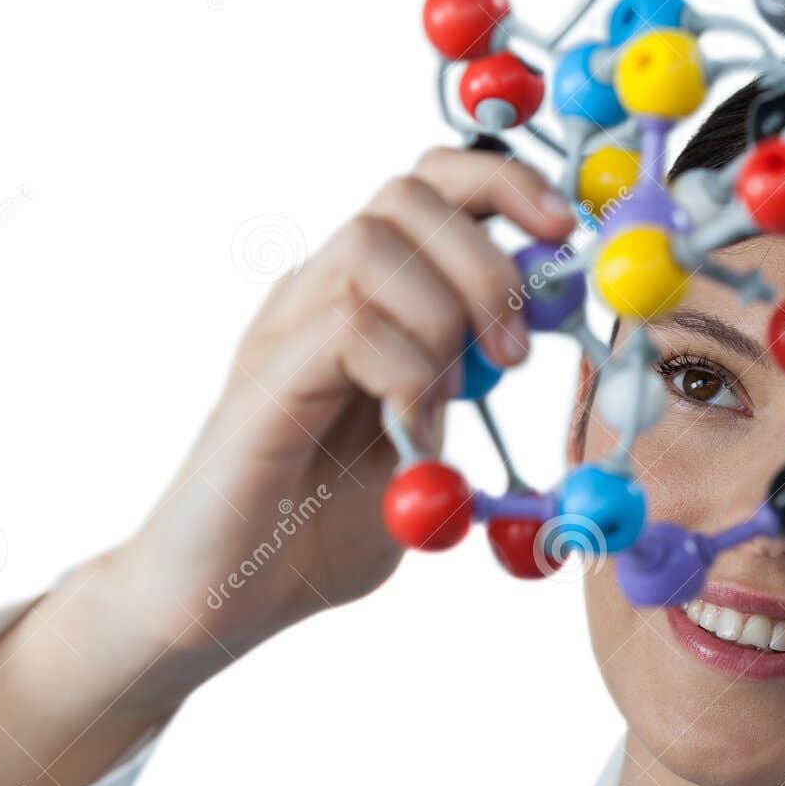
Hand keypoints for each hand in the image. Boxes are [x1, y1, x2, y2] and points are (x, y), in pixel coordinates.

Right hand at [90, 147, 575, 707]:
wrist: (222, 600)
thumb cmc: (317, 526)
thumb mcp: (423, 445)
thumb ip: (466, 385)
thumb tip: (535, 332)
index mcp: (362, 296)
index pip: (430, 185)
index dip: (504, 185)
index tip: (562, 228)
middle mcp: (316, 293)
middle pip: (408, 194)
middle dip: (487, 261)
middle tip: (513, 355)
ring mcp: (282, 331)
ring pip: (373, 248)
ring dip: (441, 321)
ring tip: (446, 409)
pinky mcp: (262, 382)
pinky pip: (347, 327)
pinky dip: (404, 375)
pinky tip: (409, 437)